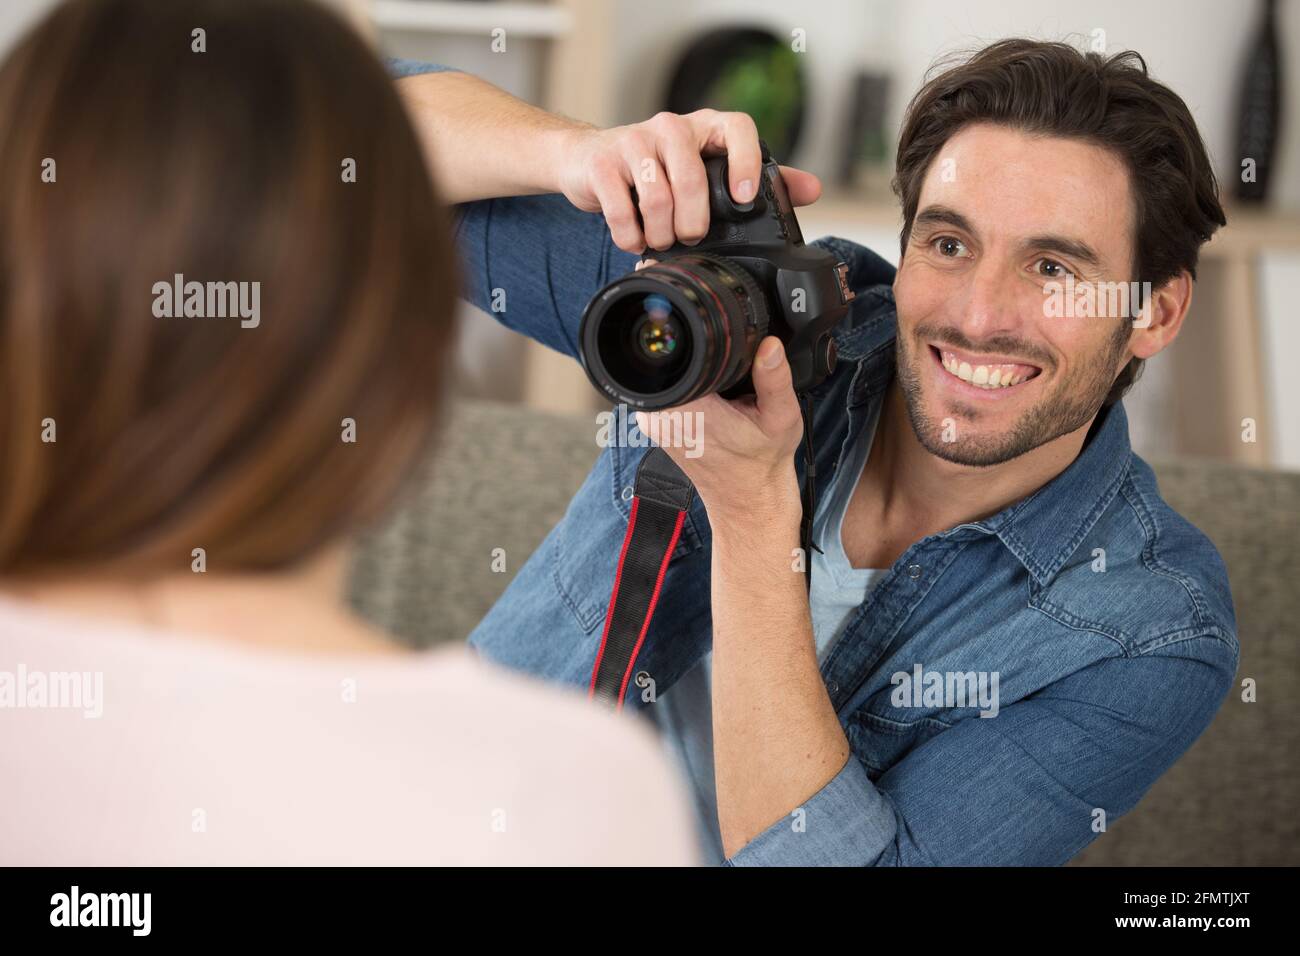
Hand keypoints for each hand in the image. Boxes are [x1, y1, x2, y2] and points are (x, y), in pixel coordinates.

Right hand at [555, 110, 821, 253]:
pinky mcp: (602, 163)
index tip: (744, 199)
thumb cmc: (658, 169)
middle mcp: (670, 126)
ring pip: (658, 198)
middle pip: (693, 178)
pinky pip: (623, 210)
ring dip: (662, 234)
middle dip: (695, 221)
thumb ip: (759, 178)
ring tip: (661, 241)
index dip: (746, 162)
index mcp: (704, 126)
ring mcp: (633, 141)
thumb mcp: (707, 168)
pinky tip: (634, 240)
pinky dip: (631, 236)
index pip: (737, 127)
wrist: (588, 160)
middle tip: (691, 236)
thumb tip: (812, 190)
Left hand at [634, 335, 804, 523]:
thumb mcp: (781, 417)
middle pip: (672, 363)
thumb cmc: (762, 464)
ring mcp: (652, 423)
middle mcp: (662, 417)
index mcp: (689, 411)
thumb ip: (774, 379)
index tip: (725, 356)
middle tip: (730, 387)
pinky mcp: (653, 426)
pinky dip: (688, 392)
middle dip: (701, 363)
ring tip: (722, 398)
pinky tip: (710, 406)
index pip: (678, 356)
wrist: (747, 501)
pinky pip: (666, 392)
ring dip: (694, 378)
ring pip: (668, 376)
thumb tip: (769, 345)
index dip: (702, 346)